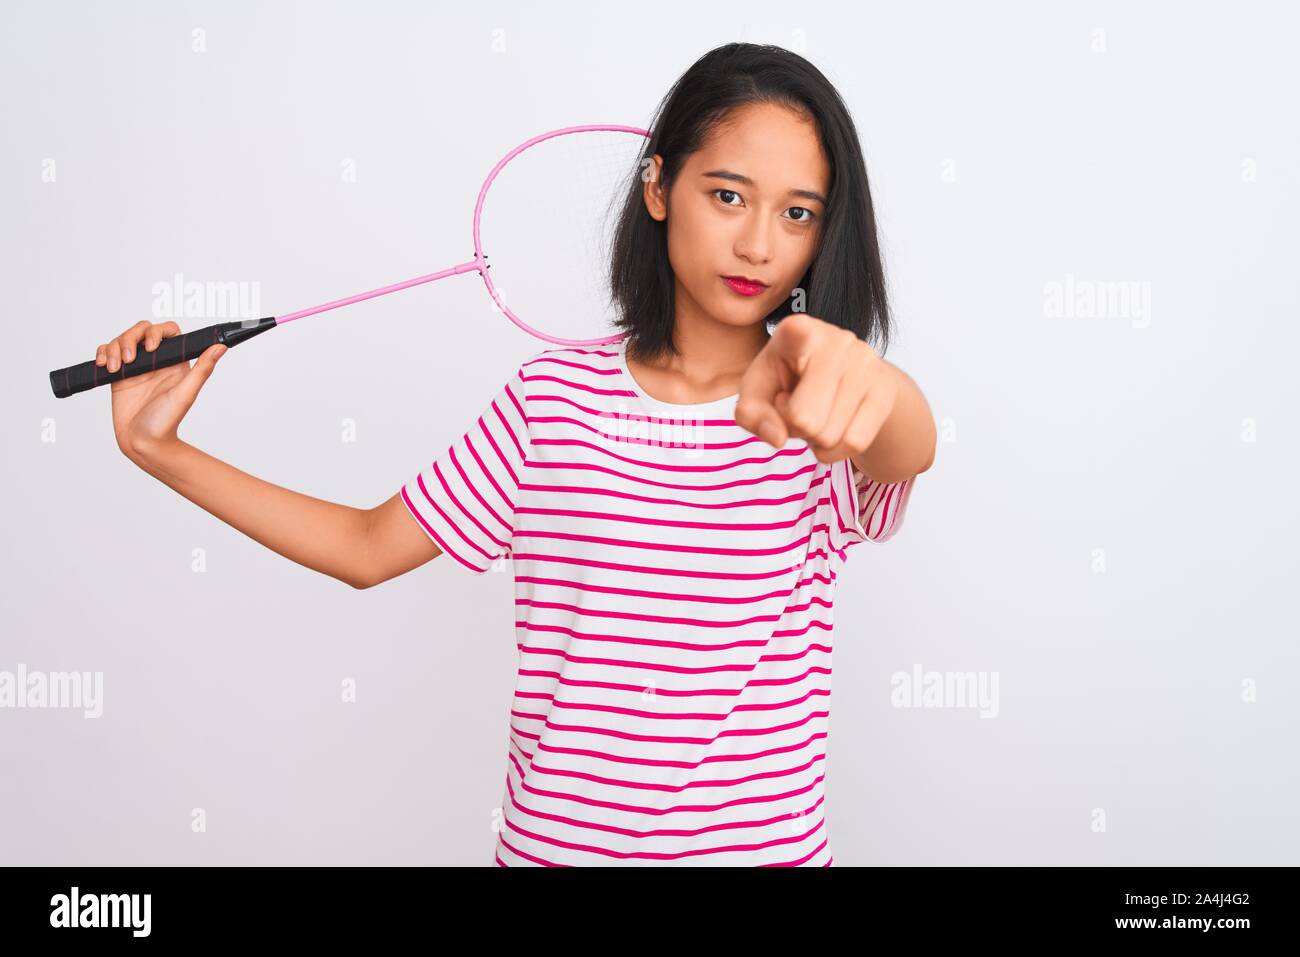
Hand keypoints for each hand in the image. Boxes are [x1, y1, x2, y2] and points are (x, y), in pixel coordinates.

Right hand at [95, 320, 228, 458]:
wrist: (142, 441)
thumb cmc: (166, 421)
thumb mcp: (186, 393)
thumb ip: (203, 369)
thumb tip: (222, 346)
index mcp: (174, 362)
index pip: (167, 331)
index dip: (157, 331)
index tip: (151, 347)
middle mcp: (155, 361)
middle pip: (140, 330)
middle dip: (130, 338)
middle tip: (129, 360)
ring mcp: (136, 366)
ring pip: (122, 339)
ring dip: (115, 348)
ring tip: (115, 368)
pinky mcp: (119, 373)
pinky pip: (108, 352)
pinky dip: (103, 353)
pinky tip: (105, 366)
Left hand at [735, 313, 897, 463]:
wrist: (839, 374)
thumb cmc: (787, 378)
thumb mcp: (757, 391)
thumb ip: (750, 414)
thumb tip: (778, 438)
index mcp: (798, 330)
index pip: (795, 342)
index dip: (788, 368)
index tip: (793, 348)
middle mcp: (838, 340)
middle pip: (806, 421)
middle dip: (795, 428)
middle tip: (798, 408)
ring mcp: (866, 363)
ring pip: (830, 436)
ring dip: (815, 439)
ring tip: (817, 413)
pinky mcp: (885, 389)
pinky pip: (855, 443)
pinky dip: (836, 448)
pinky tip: (833, 424)